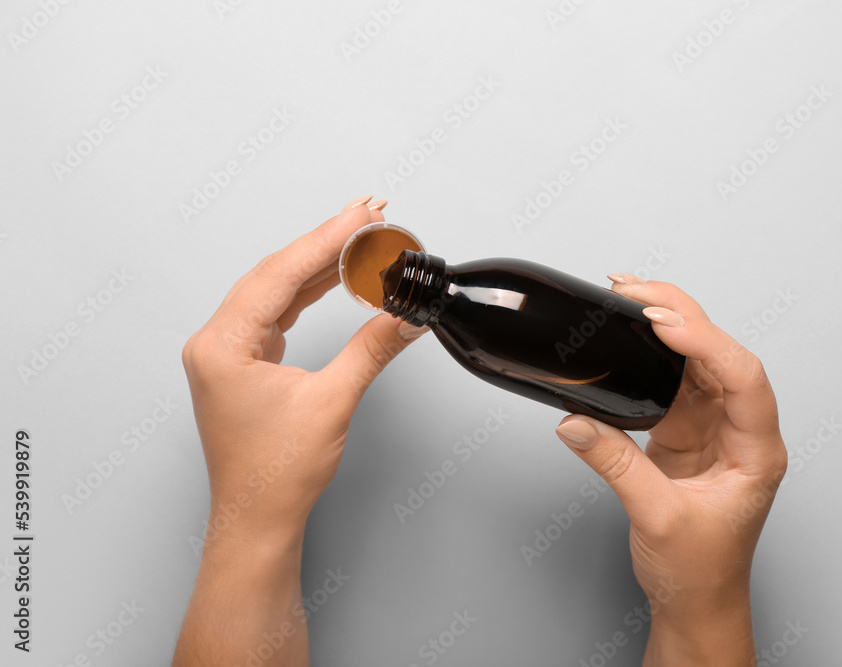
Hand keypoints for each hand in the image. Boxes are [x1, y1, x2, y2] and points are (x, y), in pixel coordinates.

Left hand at [181, 195, 424, 538]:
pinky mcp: (242, 362)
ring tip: (360, 239)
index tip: (363, 214)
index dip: (327, 239)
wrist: (258, 520)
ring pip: (276, 289)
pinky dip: (308, 292)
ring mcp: (227, 352)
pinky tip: (335, 277)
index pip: (281, 274)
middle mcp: (216, 342)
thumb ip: (371, 349)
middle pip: (276, 273)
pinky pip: (276, 312)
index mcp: (222, 345)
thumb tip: (406, 313)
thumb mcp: (332, 402)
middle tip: (369, 216)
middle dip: (325, 243)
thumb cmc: (277, 474)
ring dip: (319, 264)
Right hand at [554, 277, 785, 665]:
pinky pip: (673, 378)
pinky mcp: (685, 429)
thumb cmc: (701, 570)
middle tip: (635, 292)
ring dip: (666, 324)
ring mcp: (714, 426)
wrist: (696, 598)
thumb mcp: (657, 518)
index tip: (662, 324)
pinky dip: (650, 351)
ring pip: (697, 359)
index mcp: (757, 451)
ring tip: (629, 296)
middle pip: (721, 354)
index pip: (744, 378)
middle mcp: (741, 430)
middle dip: (681, 316)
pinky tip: (631, 331)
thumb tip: (576, 423)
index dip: (706, 343)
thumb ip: (616, 466)